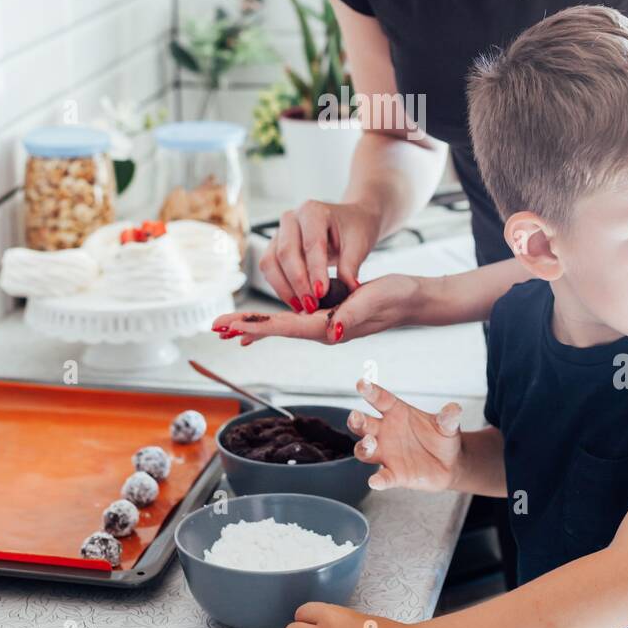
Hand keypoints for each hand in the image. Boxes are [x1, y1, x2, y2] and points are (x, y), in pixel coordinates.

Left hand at [212, 273, 419, 345]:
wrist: (412, 300)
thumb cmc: (396, 297)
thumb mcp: (374, 302)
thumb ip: (353, 317)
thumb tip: (331, 330)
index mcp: (330, 327)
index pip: (286, 327)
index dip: (257, 326)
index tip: (231, 327)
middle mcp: (323, 329)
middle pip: (277, 330)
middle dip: (245, 328)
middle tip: (215, 328)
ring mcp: (324, 324)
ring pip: (281, 326)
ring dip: (254, 326)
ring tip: (228, 329)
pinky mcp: (327, 315)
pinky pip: (292, 319)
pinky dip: (272, 321)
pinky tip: (261, 324)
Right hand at [259, 200, 380, 313]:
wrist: (347, 221)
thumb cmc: (353, 229)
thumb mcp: (359, 244)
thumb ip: (351, 266)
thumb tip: (348, 289)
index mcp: (313, 211)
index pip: (311, 243)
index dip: (315, 270)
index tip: (321, 293)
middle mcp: (291, 219)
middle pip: (286, 252)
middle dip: (298, 282)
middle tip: (312, 304)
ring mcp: (279, 232)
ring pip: (271, 262)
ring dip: (285, 288)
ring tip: (303, 306)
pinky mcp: (274, 247)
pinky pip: (269, 269)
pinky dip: (280, 287)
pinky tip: (295, 301)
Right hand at [349, 378, 462, 491]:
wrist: (450, 464)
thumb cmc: (442, 438)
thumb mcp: (448, 425)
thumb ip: (448, 418)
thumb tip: (454, 410)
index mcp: (397, 413)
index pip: (380, 400)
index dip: (370, 391)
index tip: (361, 383)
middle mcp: (386, 432)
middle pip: (364, 424)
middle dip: (357, 420)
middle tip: (356, 416)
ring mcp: (386, 453)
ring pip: (364, 449)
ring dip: (364, 446)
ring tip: (370, 443)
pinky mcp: (393, 474)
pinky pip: (382, 477)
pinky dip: (378, 480)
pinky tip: (376, 481)